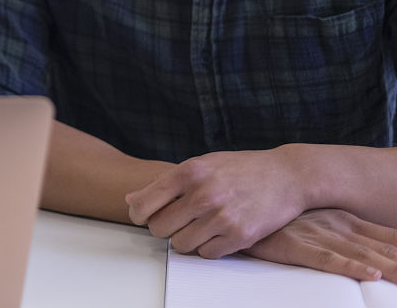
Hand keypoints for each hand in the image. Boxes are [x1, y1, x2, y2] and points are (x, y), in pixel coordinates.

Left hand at [126, 148, 306, 257]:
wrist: (287, 175)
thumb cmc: (239, 168)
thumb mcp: (201, 164)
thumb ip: (166, 182)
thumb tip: (131, 200)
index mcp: (189, 172)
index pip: (144, 205)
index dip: (139, 214)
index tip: (144, 216)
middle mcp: (203, 195)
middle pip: (159, 229)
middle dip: (164, 228)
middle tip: (176, 221)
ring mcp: (222, 217)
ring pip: (181, 245)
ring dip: (185, 239)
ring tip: (198, 226)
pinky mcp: (240, 236)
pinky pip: (207, 254)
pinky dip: (208, 247)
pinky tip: (217, 232)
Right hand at [246, 208, 396, 282]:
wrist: (241, 202)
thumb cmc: (280, 215)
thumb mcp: (316, 218)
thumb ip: (340, 229)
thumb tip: (367, 246)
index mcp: (345, 219)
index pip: (388, 237)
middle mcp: (338, 226)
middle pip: (383, 249)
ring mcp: (319, 236)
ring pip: (363, 256)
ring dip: (390, 267)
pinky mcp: (299, 246)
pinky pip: (329, 260)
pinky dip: (352, 268)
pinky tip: (370, 274)